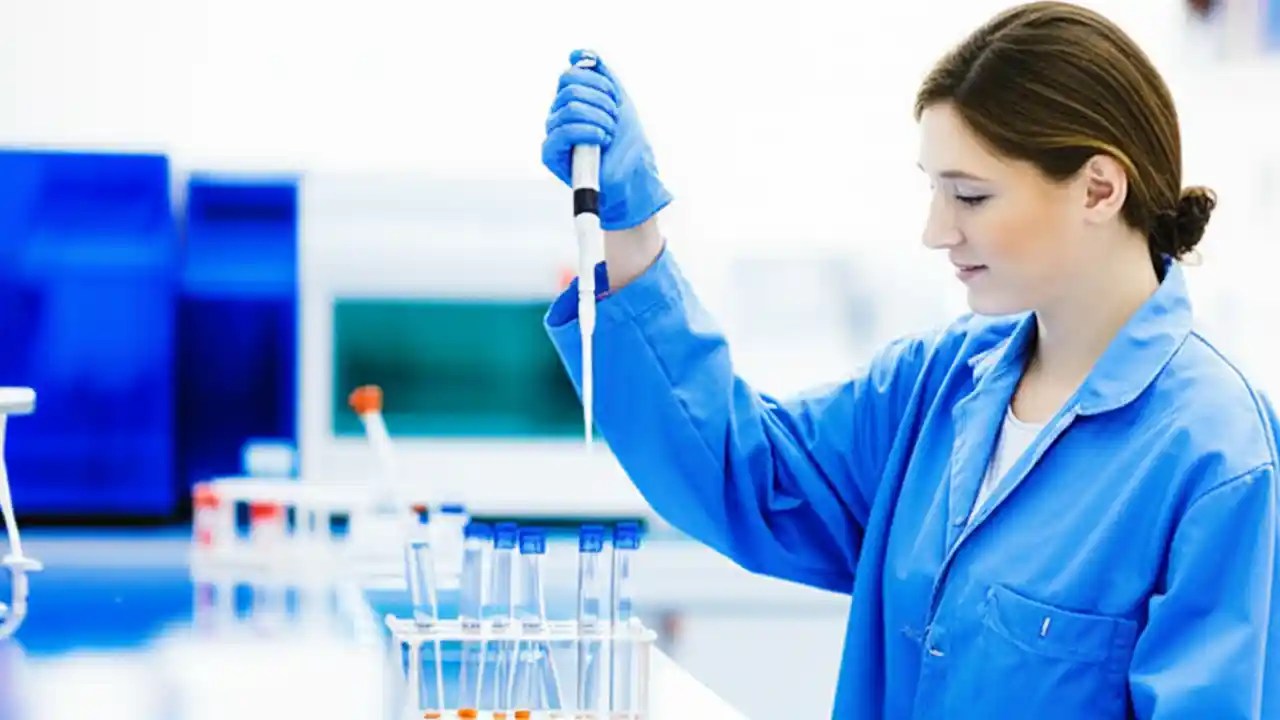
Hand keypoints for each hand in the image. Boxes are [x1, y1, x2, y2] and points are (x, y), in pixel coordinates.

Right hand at [542, 50, 672, 230]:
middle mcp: (557, 114)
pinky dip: (589, 132)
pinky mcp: (550, 153)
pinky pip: (564, 130)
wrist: (633, 177)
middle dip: (601, 102)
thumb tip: (576, 52)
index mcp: (570, 100)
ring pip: (570, 107)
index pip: (571, 74)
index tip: (615, 101)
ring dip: (600, 119)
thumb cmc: (626, 142)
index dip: (598, 83)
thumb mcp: (618, 99)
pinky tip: (601, 141)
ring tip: (610, 134)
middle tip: (614, 121)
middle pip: (569, 87)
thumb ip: (600, 73)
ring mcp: (552, 132)